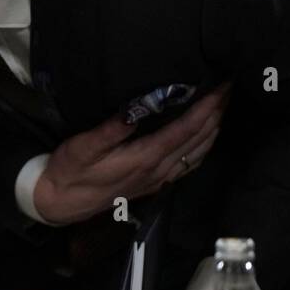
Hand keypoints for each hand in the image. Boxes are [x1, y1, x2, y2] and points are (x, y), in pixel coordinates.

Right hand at [33, 83, 229, 224]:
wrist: (60, 203)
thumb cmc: (69, 171)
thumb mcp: (82, 147)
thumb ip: (111, 130)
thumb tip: (136, 108)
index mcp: (144, 157)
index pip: (186, 128)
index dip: (207, 107)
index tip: (221, 86)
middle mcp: (159, 169)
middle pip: (199, 139)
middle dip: (217, 112)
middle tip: (229, 88)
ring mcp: (160, 179)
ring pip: (199, 152)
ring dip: (215, 129)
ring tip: (223, 106)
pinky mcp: (156, 184)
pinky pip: (190, 164)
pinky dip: (205, 147)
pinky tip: (207, 137)